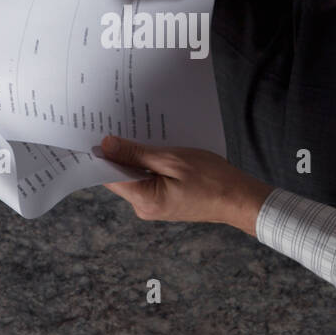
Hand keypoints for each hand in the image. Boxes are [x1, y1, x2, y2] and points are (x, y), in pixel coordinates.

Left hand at [96, 135, 274, 234]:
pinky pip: (147, 180)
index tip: (96, 134)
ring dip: (136, 158)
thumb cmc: (212, 179)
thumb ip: (137, 153)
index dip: (101, 155)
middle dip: (120, 153)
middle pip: (120, 177)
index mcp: (144, 200)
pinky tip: (155, 150)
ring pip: (134, 178)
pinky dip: (148, 165)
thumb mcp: (172, 159)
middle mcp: (144, 208)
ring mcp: (154, 207)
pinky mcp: (163, 202)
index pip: (109, 176)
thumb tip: (106, 146)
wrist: (239, 199)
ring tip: (141, 135)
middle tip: (120, 126)